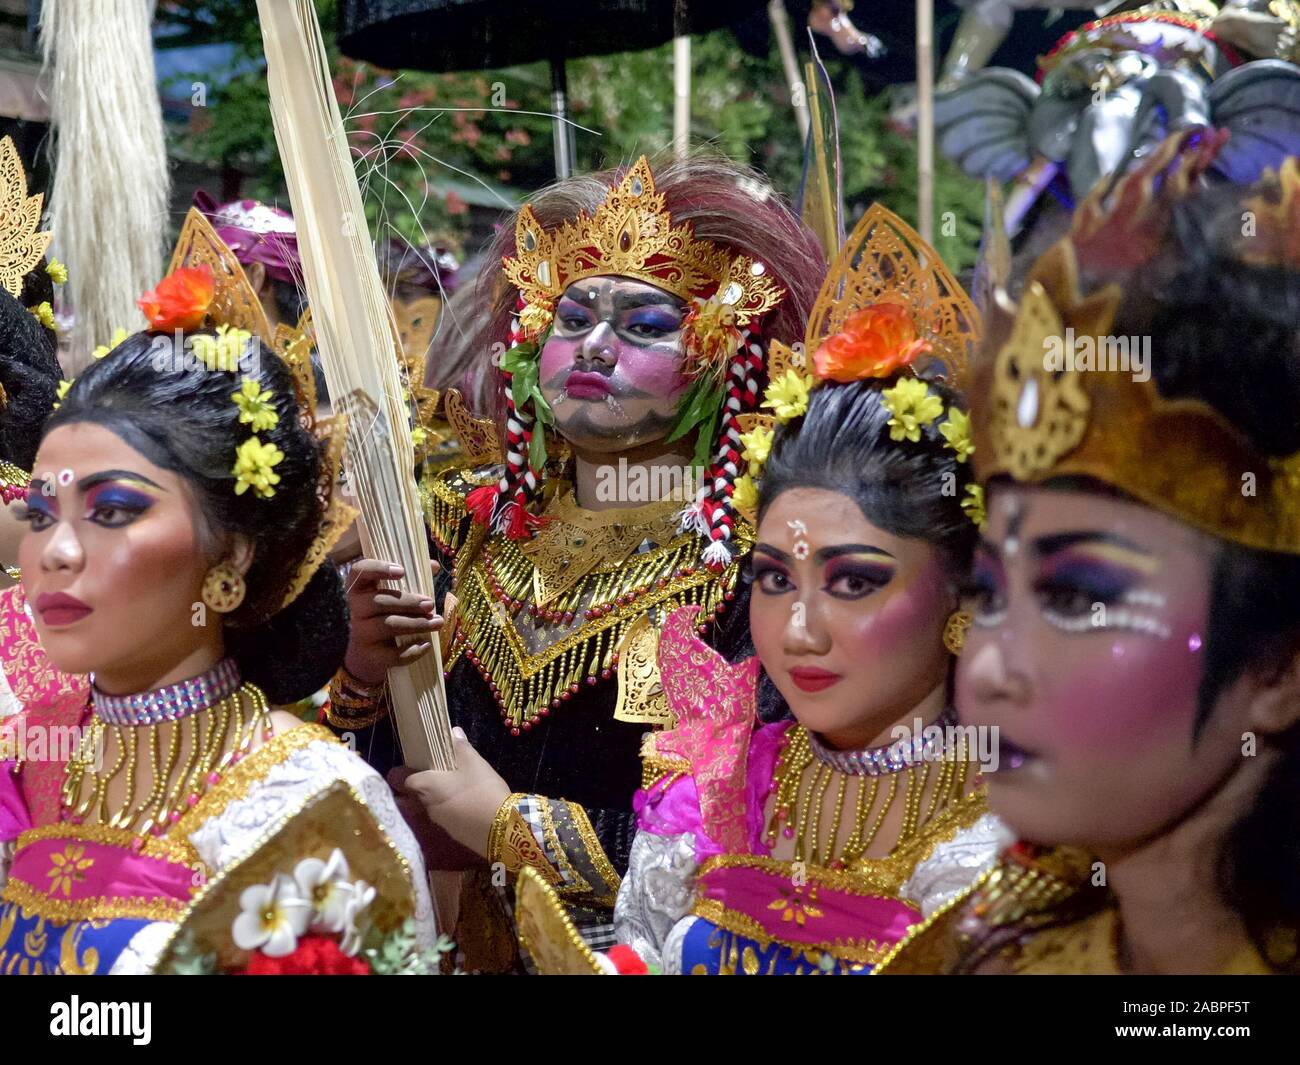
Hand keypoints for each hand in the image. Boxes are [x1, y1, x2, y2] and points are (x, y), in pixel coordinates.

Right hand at [344, 558, 442, 684]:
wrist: (365, 654)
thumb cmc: (383, 615)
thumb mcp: (392, 594)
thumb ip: (411, 578)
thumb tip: (433, 565)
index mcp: (358, 588)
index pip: (360, 572)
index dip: (378, 569)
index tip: (402, 571)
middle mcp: (354, 610)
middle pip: (379, 602)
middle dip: (408, 602)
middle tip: (430, 604)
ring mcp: (359, 634)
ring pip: (387, 626)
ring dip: (416, 624)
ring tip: (437, 622)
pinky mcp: (369, 656)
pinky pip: (391, 655)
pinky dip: (411, 651)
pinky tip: (427, 645)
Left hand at [389, 728, 510, 859]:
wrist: (501, 828)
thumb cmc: (481, 790)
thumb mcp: (475, 763)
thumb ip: (462, 747)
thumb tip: (454, 731)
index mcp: (428, 786)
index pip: (405, 780)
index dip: (408, 773)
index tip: (417, 766)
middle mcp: (428, 806)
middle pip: (418, 795)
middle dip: (426, 786)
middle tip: (440, 775)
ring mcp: (440, 823)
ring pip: (434, 807)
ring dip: (441, 799)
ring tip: (458, 789)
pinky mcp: (454, 834)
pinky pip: (449, 818)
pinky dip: (454, 811)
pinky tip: (470, 805)